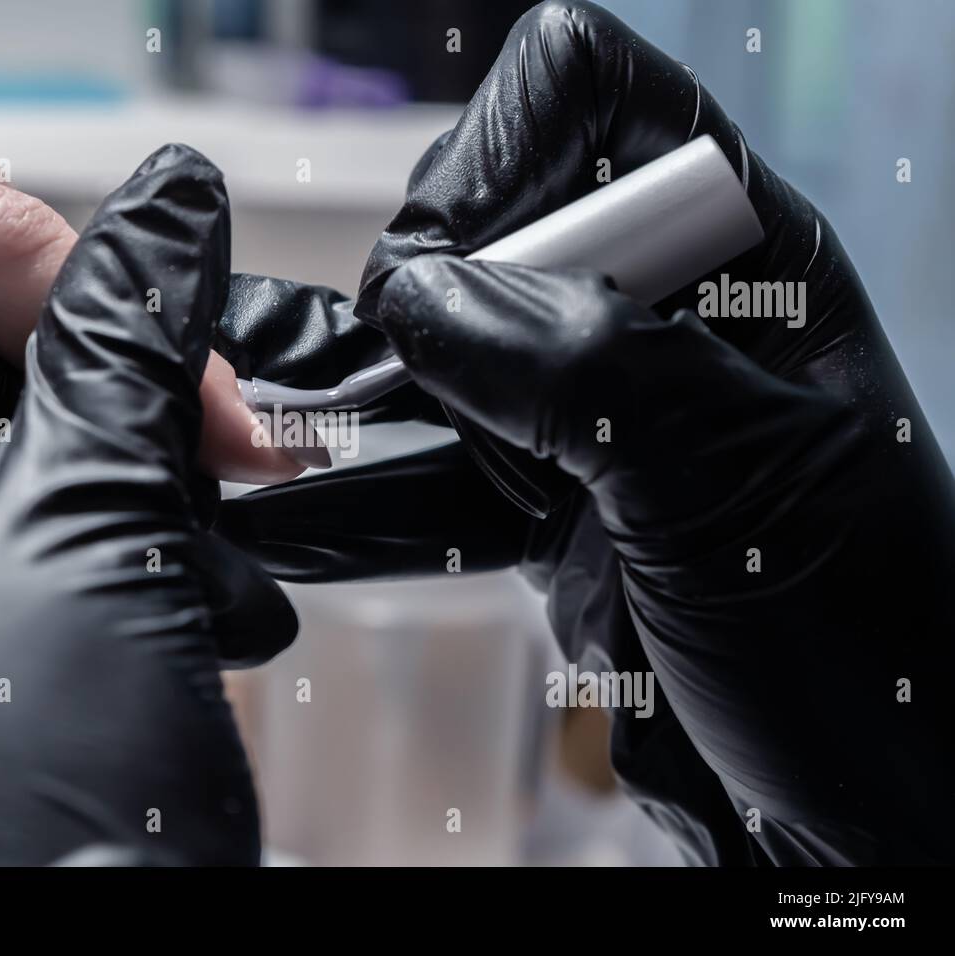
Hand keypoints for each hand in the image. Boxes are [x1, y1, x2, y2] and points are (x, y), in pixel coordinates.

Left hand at [0, 144, 295, 864]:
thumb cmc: (31, 808)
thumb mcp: (94, 526)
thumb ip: (122, 353)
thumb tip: (164, 214)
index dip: (72, 356)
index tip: (169, 380)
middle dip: (119, 481)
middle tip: (209, 503)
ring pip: (11, 565)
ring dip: (132, 565)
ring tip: (213, 603)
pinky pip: (8, 654)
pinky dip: (102, 641)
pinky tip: (176, 662)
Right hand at [216, 1, 954, 863]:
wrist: (873, 802)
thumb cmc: (872, 651)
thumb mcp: (741, 490)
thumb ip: (587, 373)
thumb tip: (419, 296)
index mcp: (741, 257)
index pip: (586, 97)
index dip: (493, 157)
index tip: (439, 280)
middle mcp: (657, 312)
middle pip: (482, 211)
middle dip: (417, 291)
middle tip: (411, 390)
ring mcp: (594, 407)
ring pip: (439, 340)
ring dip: (367, 387)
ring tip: (307, 438)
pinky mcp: (551, 498)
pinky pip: (434, 460)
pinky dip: (369, 482)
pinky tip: (307, 505)